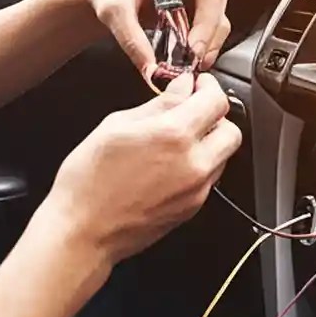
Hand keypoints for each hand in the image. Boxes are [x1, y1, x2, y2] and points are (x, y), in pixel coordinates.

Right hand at [42, 73, 241, 263]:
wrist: (83, 231)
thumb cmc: (88, 181)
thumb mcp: (116, 126)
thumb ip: (158, 104)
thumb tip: (181, 87)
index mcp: (173, 135)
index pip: (216, 100)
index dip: (208, 86)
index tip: (197, 85)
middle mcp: (193, 163)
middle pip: (231, 130)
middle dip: (215, 117)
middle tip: (190, 112)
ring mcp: (197, 189)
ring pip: (223, 156)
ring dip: (208, 142)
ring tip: (175, 140)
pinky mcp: (193, 208)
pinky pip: (209, 178)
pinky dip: (199, 164)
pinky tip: (170, 164)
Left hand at [83, 0, 231, 76]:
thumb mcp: (113, 13)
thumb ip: (133, 41)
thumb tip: (152, 70)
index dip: (208, 20)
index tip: (194, 48)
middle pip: (216, 5)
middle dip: (209, 36)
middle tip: (195, 61)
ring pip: (214, 19)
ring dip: (207, 44)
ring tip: (191, 64)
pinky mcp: (188, 9)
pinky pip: (204, 29)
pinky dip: (199, 46)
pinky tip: (187, 59)